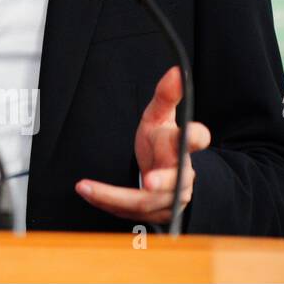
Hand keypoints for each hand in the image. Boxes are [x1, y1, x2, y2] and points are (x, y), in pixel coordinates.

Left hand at [76, 66, 211, 224]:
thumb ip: (166, 95)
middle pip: (177, 180)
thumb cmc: (161, 142)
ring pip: (148, 202)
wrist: (163, 173)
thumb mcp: (159, 116)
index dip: (196, 136)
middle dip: (163, 181)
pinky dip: (108, 203)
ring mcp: (171, 197)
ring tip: (88, 188)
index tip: (193, 134)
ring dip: (116, 197)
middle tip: (148, 181)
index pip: (196, 139)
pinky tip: (88, 193)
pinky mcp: (156, 212)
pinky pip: (132, 212)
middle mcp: (182, 174)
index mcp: (182, 146)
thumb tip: (177, 71)